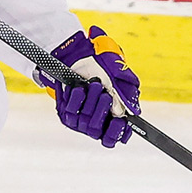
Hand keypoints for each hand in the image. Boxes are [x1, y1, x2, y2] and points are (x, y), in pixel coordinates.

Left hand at [39, 26, 140, 147]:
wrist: (82, 55)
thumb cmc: (103, 68)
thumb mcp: (117, 79)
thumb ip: (123, 97)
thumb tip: (124, 113)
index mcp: (112, 117)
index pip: (112, 137)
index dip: (116, 132)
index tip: (119, 122)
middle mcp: (95, 121)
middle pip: (97, 130)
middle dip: (102, 109)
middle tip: (105, 94)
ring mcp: (80, 118)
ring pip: (84, 120)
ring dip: (91, 99)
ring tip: (93, 84)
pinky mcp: (66, 111)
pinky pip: (71, 110)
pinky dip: (76, 96)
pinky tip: (80, 88)